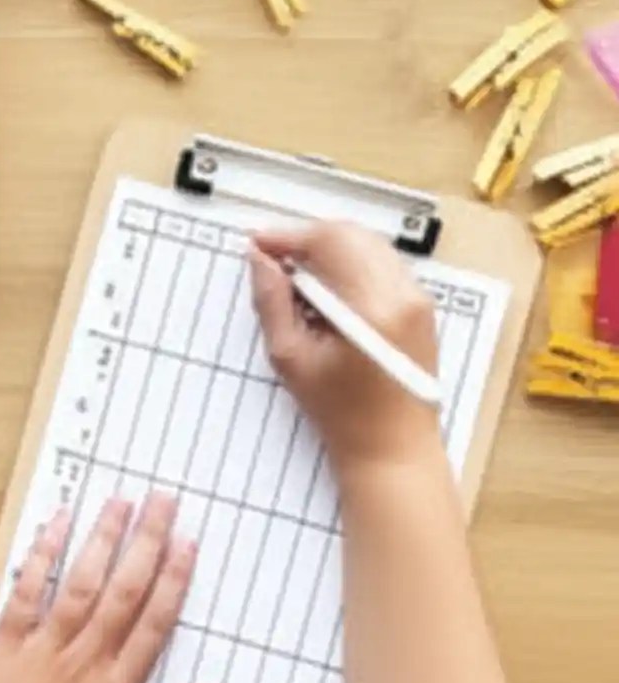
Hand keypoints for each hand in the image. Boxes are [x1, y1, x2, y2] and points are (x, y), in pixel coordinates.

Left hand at [0, 494, 221, 682]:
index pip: (153, 625)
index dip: (173, 582)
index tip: (187, 544)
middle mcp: (84, 662)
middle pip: (124, 595)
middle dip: (146, 545)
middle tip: (163, 502)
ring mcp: (43, 650)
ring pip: (81, 586)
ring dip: (102, 541)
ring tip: (120, 502)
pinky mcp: (4, 645)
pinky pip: (26, 593)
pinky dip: (41, 556)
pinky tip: (56, 523)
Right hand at [248, 221, 441, 468]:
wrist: (392, 447)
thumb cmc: (342, 414)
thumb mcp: (291, 358)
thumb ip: (272, 302)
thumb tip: (259, 260)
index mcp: (372, 308)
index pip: (329, 242)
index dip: (288, 236)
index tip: (260, 243)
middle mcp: (403, 294)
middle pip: (351, 234)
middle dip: (307, 239)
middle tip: (274, 258)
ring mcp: (418, 298)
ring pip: (367, 244)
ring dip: (329, 249)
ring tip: (298, 278)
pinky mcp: (422, 306)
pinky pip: (381, 264)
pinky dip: (350, 264)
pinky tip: (327, 292)